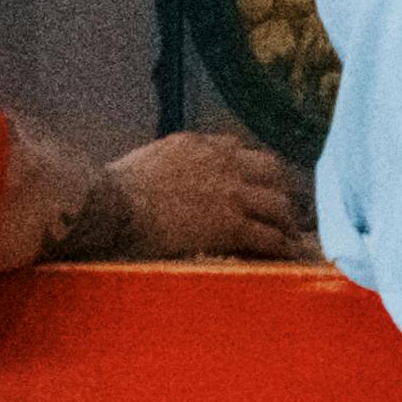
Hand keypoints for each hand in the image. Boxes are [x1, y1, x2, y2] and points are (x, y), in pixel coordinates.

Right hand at [69, 128, 310, 260]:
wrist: (112, 204)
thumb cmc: (112, 189)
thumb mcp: (146, 160)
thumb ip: (168, 165)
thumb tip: (164, 179)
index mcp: (198, 145)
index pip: (240, 150)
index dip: (252, 170)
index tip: (255, 185)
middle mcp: (222, 163)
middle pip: (271, 171)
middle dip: (279, 190)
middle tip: (282, 210)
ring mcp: (230, 193)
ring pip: (277, 204)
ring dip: (285, 221)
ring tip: (289, 236)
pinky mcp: (231, 224)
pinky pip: (269, 236)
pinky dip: (282, 246)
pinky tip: (287, 256)